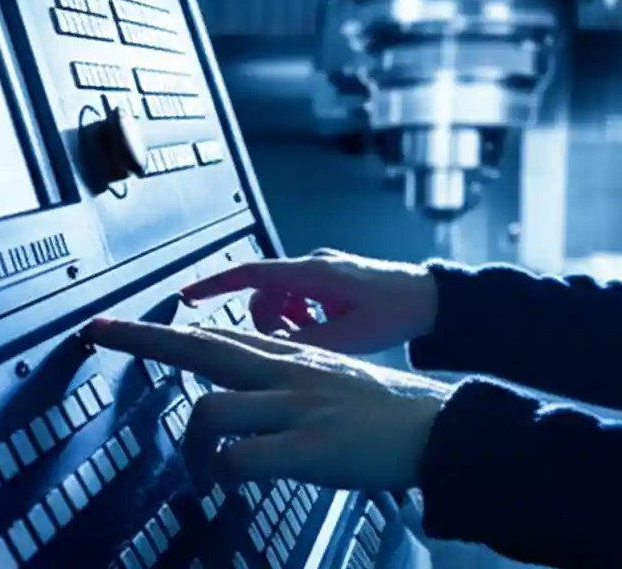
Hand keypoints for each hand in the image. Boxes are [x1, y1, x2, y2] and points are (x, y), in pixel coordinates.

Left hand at [85, 318, 451, 491]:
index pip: (217, 334)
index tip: (125, 325)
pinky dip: (222, 473)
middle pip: (201, 346)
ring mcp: (297, 408)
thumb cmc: (386, 412)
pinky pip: (242, 458)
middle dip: (145, 340)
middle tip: (101, 333)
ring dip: (190, 447)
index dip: (167, 330)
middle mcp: (288, 372)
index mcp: (292, 356)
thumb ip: (285, 378)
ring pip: (211, 409)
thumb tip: (243, 387)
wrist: (439, 427)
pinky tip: (225, 484)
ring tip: (197, 475)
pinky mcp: (310, 448)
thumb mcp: (331, 377)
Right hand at [181, 248, 437, 353]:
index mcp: (313, 273)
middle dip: (267, 321)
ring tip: (316, 340)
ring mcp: (323, 272)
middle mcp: (314, 266)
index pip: (250, 274)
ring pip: (281, 299)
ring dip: (286, 322)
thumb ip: (304, 346)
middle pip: (264, 294)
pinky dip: (302, 318)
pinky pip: (300, 299)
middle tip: (290, 345)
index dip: (214, 286)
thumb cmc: (398, 311)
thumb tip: (269, 355)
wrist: (435, 300)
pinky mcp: (333, 281)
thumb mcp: (349, 337)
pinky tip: (327, 333)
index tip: (186, 296)